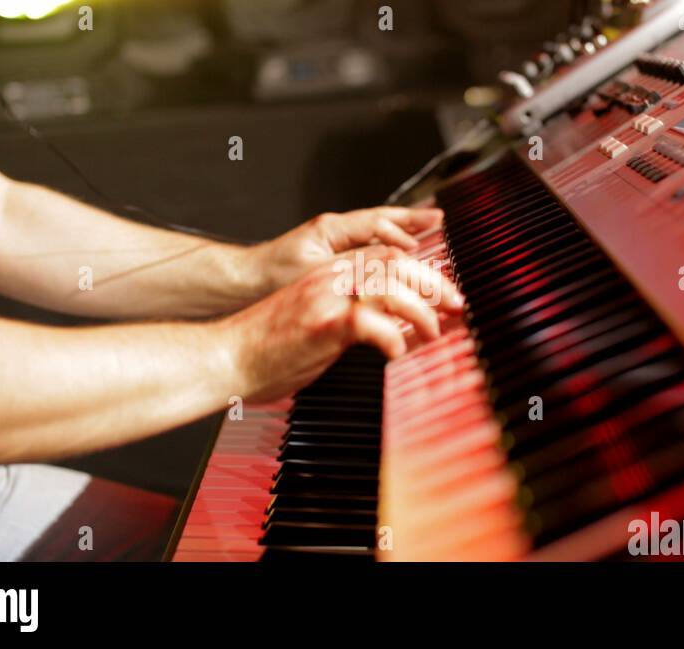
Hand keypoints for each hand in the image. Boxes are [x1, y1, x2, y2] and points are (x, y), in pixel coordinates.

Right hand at [219, 246, 462, 401]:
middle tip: (458, 306)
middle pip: (397, 264)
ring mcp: (325, 297)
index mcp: (330, 273)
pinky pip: (369, 321)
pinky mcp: (321, 323)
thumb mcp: (317, 324)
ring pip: (390, 285)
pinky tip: (398, 352)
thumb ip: (353, 320)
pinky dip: (392, 336)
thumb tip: (393, 335)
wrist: (225, 357)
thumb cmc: (268, 348)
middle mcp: (330, 277)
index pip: (388, 257)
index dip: (424, 271)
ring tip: (435, 332)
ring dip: (421, 309)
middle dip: (435, 283)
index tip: (447, 292)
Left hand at [250, 206, 443, 294]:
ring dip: (398, 238)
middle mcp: (331, 232)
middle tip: (437, 221)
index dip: (409, 228)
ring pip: (371, 237)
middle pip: (380, 223)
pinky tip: (391, 267)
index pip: (380, 221)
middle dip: (410, 223)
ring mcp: (327, 246)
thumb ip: (360, 263)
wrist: (239, 287)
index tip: (433, 229)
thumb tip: (396, 259)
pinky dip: (381, 255)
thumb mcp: (320, 270)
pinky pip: (361, 253)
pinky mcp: (323, 262)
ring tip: (423, 236)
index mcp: (333, 228)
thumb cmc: (269, 279)